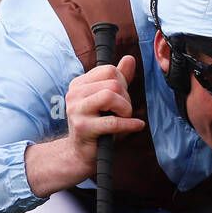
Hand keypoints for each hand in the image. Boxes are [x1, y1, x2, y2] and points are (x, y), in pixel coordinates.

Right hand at [25, 55, 145, 196]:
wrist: (80, 154)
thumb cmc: (97, 126)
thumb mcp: (109, 101)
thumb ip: (119, 79)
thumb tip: (129, 58)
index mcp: (78, 84)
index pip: (109, 70)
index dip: (122, 83)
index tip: (121, 99)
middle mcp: (74, 94)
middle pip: (113, 83)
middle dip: (126, 98)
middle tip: (123, 112)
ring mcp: (76, 110)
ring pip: (111, 95)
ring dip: (125, 109)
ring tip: (124, 118)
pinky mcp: (83, 127)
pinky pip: (113, 121)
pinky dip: (130, 124)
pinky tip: (137, 126)